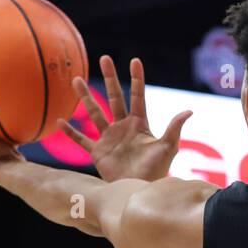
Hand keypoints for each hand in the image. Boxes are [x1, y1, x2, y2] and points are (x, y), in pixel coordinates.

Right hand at [59, 55, 191, 182]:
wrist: (140, 189)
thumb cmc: (157, 170)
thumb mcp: (168, 147)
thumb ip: (174, 129)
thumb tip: (189, 111)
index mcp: (139, 124)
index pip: (137, 97)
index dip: (137, 79)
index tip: (134, 61)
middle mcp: (123, 127)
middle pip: (115, 97)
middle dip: (109, 78)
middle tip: (104, 58)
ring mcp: (109, 138)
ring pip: (95, 112)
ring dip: (85, 97)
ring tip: (76, 79)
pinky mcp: (98, 152)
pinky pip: (81, 140)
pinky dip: (70, 132)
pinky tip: (58, 122)